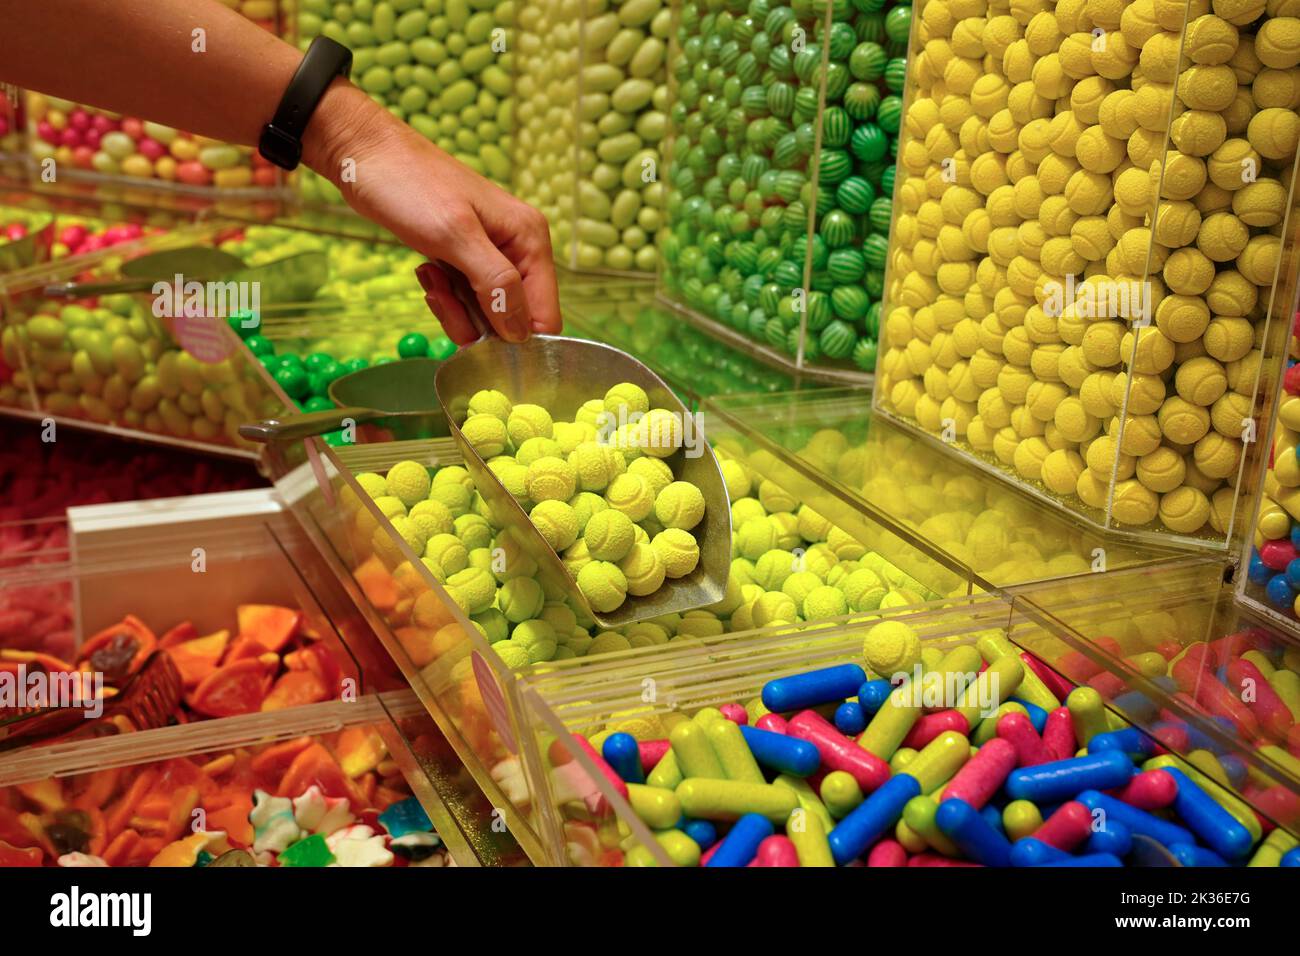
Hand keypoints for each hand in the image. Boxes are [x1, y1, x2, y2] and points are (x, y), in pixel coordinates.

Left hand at [306, 83, 560, 343]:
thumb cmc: (409, 184)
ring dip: (454, 308)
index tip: (479, 338)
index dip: (516, 338)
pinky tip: (426, 270)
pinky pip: (464, 299)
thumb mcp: (455, 236)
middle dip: (476, 321)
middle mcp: (518, 249)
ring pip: (485, 314)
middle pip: (513, 320)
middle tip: (441, 295)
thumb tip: (520, 332)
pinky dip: (443, 296)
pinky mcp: (464, 259)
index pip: (544, 315)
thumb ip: (495, 283)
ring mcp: (490, 255)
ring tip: (430, 276)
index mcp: (530, 239)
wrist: (364, 154)